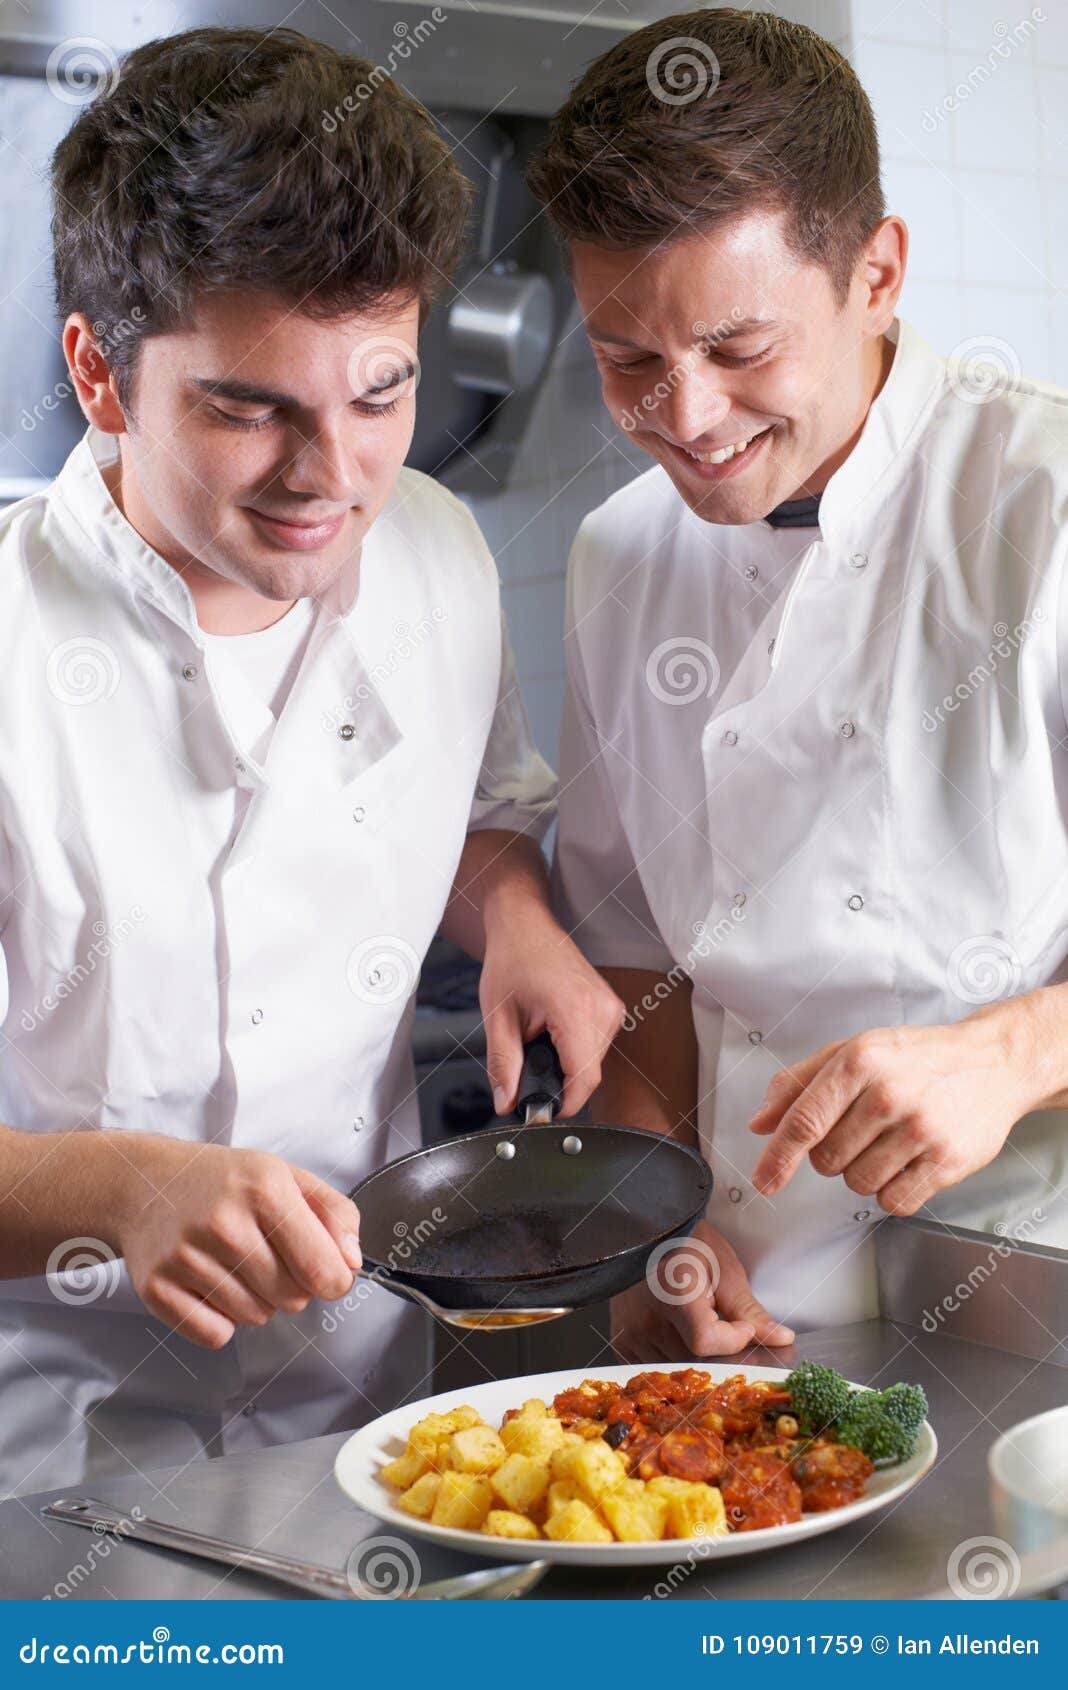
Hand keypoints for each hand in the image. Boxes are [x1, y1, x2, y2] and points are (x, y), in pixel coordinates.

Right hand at [116, 1137, 361, 1348]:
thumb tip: (351, 1262)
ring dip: (256, 1300)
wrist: (144, 1183)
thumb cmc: (222, 1182)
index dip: (334, 1279)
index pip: (324, 1270)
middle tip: (267, 1254)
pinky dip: (220, 1319)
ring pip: (256, 1318)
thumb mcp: (287, 1176)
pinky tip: (210, 1284)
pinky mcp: (158, 1289)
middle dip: (291, 1284)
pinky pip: (216, 1335)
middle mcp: (225, 1223)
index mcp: (265, 1189)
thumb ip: (335, 1214)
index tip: (326, 1271)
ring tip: (234, 1263)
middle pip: (293, 1298)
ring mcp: (187, 1258)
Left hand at [478, 911, 624, 1118]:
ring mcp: (610, 1007)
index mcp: (575, 1011)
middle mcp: (601, 1009)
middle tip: (526, 1071)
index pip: (583, 1080)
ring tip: (538, 1042)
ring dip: (567, 1066)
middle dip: (559, 1084)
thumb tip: (506, 1103)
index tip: (541, 1113)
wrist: (526, 925)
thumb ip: (503, 1065)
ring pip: (594, 1062)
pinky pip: (597, 1045)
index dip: (563, 1105)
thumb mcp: (498, 1018)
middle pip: (588, 1074)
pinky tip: (552, 1033)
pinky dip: (575, 1051)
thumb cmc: (512, 960)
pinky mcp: (611, 1006)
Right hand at [610, 1220, 794, 1361]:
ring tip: (697, 1325)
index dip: (732, 1338)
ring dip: (697, 1358)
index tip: (741, 1326)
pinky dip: (674, 1358)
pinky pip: (656, 1367)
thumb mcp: (725, 1271)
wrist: (648, 1233)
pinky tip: (679, 1336)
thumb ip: (749, 1311)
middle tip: (724, 1326)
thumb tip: (782, 1340)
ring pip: (677, 1368)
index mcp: (673, 1296)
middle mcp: (646, 1319)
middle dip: (720, 1352)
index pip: (706, 1342)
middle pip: (695, 1361)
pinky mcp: (623, 1342)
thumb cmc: (689, 1245)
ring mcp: (631, 1334)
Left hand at [749, 1002, 1037, 1212]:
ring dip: (864, 1172)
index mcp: (858, 1062)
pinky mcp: (947, 1161)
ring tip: (889, 1141)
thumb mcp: (853, 1051)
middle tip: (862, 1129)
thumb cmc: (915, 1057)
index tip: (764, 1182)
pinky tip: (908, 1162)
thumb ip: (798, 1083)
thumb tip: (760, 1123)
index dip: (777, 1157)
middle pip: (827, 1160)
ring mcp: (920, 1129)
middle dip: (833, 1154)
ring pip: (858, 1184)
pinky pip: (894, 1202)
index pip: (804, 1121)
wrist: (993, 1062)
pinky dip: (892, 1191)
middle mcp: (888, 1095)